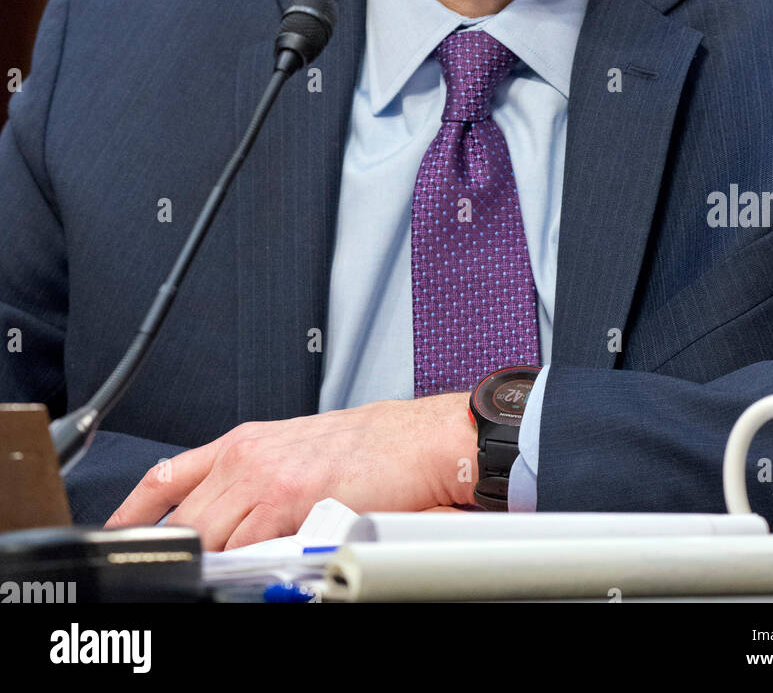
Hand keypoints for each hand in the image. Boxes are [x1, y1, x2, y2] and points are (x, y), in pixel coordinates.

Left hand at [103, 393, 475, 549]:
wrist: (414, 442)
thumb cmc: (369, 445)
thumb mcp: (294, 447)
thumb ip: (253, 475)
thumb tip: (226, 514)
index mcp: (244, 441)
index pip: (166, 475)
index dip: (133, 510)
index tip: (117, 534)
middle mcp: (245, 457)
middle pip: (184, 515)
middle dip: (180, 548)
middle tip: (183, 569)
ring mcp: (263, 480)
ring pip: (209, 535)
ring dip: (214, 559)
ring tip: (230, 572)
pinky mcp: (287, 504)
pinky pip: (245, 547)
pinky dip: (243, 564)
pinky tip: (254, 567)